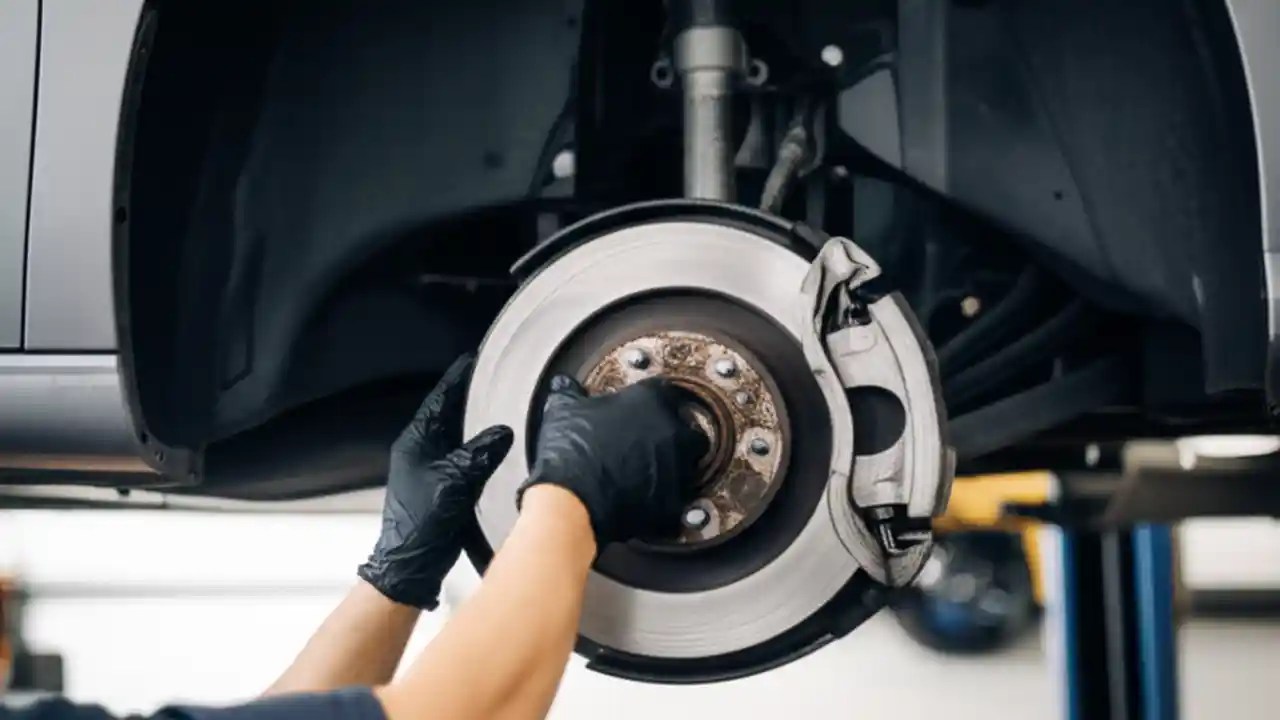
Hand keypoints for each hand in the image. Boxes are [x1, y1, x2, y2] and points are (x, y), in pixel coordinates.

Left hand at [358, 355, 513, 609]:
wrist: (407, 567)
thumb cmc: (421, 526)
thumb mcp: (456, 482)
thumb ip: (481, 453)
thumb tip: (502, 432)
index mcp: (416, 441)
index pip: (440, 397)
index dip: (458, 377)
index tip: (474, 359)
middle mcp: (418, 451)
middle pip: (447, 413)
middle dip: (468, 396)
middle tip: (492, 379)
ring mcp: (426, 469)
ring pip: (453, 435)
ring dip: (472, 422)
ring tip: (496, 406)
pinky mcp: (436, 486)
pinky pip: (458, 456)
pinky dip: (474, 446)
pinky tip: (492, 448)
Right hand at [518, 375, 708, 545]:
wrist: (572, 503)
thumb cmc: (571, 452)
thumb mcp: (563, 410)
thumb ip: (570, 394)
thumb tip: (565, 387)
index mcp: (651, 400)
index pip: (667, 393)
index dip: (654, 404)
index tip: (644, 412)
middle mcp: (673, 432)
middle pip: (689, 432)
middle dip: (676, 439)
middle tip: (651, 446)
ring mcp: (678, 469)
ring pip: (689, 468)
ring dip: (673, 470)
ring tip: (646, 476)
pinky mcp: (674, 504)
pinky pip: (676, 502)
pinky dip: (664, 503)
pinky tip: (644, 503)